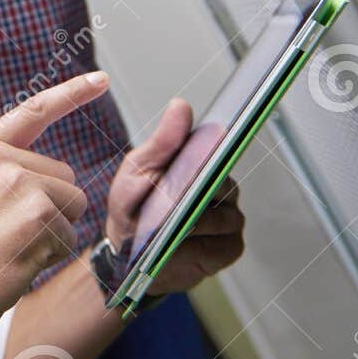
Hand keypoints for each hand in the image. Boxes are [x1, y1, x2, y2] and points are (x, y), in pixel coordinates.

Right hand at [0, 73, 107, 351]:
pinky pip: (69, 236)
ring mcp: (20, 184)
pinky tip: (14, 264)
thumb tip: (58, 179)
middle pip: (65, 178)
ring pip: (73, 206)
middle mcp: (1, 159)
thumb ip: (4, 175)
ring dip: (52, 234)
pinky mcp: (39, 215)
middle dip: (50, 211)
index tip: (102, 80)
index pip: (35, 112)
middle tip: (5, 238)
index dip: (72, 94)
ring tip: (8, 250)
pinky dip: (50, 256)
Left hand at [104, 98, 245, 297]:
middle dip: (194, 193)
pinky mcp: (229, 247)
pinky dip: (195, 249)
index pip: (220, 148)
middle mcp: (222, 187)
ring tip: (165, 228)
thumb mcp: (139, 169)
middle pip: (221, 184)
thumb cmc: (134, 206)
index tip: (211, 145)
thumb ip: (162, 141)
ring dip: (191, 224)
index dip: (218, 146)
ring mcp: (229, 217)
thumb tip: (181, 105)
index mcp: (202, 162)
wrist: (128, 253)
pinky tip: (176, 248)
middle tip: (170, 200)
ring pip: (222, 217)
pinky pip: (220, 246)